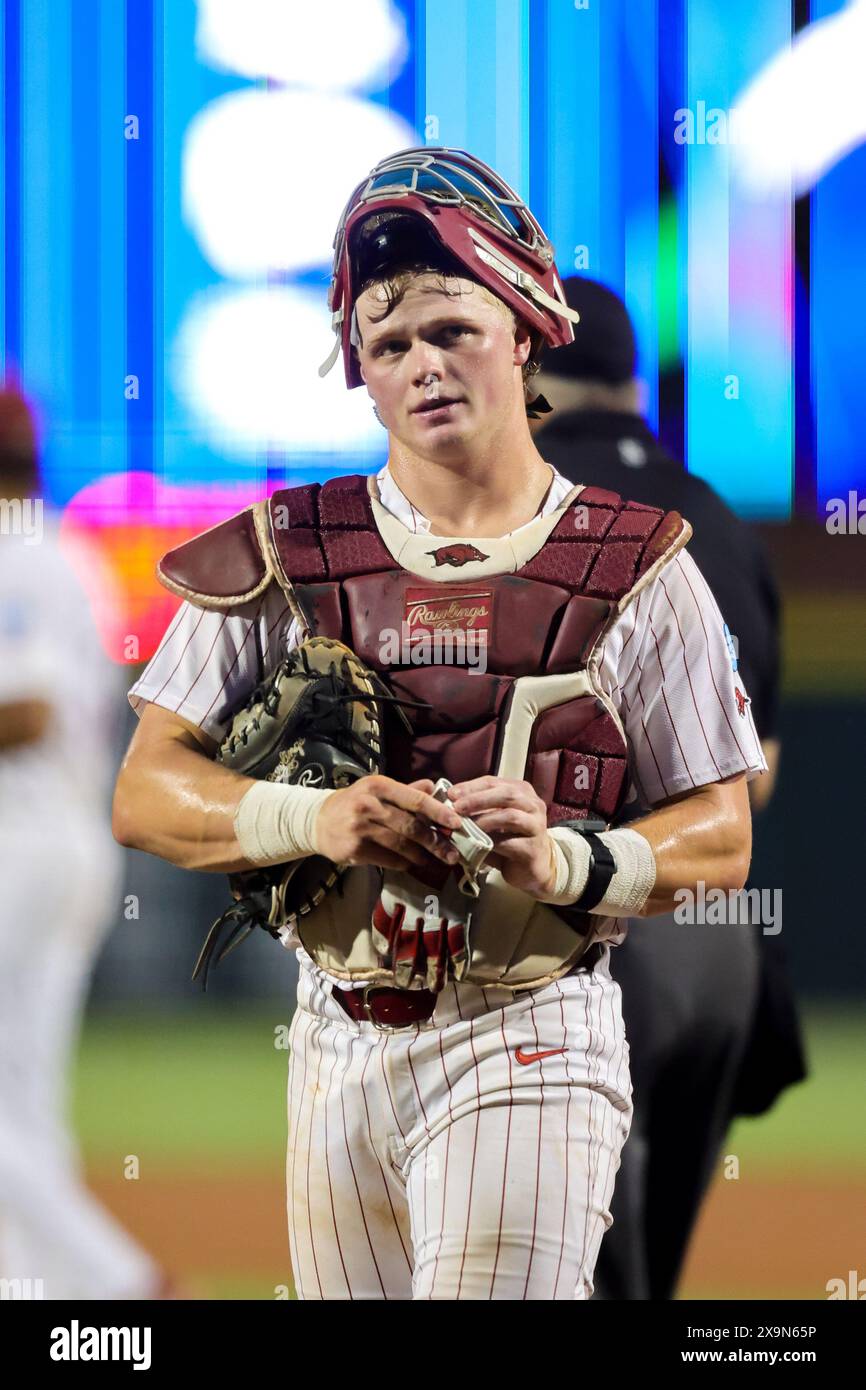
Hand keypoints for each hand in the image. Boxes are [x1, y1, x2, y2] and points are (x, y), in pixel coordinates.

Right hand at [314, 774, 462, 873]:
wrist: (317, 820)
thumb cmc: (354, 803)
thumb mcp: (377, 790)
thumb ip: (407, 791)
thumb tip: (435, 788)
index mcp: (379, 786)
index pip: (415, 800)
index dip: (438, 813)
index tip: (457, 824)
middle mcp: (369, 805)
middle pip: (411, 826)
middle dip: (435, 841)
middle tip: (452, 853)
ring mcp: (360, 828)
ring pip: (401, 845)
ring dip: (422, 856)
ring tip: (436, 861)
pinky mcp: (355, 850)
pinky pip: (388, 859)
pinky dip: (404, 864)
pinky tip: (413, 864)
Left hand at [414, 775, 557, 897]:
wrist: (534, 868)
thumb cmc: (510, 839)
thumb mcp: (495, 819)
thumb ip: (479, 809)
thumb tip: (449, 803)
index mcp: (522, 791)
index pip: (494, 781)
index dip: (471, 786)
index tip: (451, 794)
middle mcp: (533, 805)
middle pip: (506, 794)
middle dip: (478, 799)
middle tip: (456, 807)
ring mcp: (537, 826)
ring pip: (510, 816)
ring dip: (484, 820)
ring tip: (464, 826)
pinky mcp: (533, 849)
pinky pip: (510, 843)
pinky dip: (491, 843)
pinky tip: (476, 845)